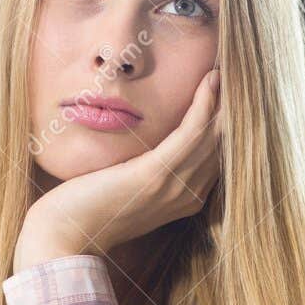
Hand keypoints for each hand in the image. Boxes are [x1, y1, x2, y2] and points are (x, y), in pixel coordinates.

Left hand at [15, 69, 221, 271]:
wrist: (66, 236)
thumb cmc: (88, 211)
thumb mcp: (127, 189)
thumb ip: (148, 170)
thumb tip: (150, 143)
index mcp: (185, 200)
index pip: (220, 155)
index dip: (229, 122)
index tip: (230, 90)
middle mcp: (189, 195)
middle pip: (225, 144)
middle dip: (234, 107)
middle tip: (239, 71)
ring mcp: (175, 187)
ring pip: (216, 135)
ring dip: (224, 98)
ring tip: (228, 67)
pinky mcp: (156, 174)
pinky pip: (192, 132)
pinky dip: (205, 104)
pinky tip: (210, 80)